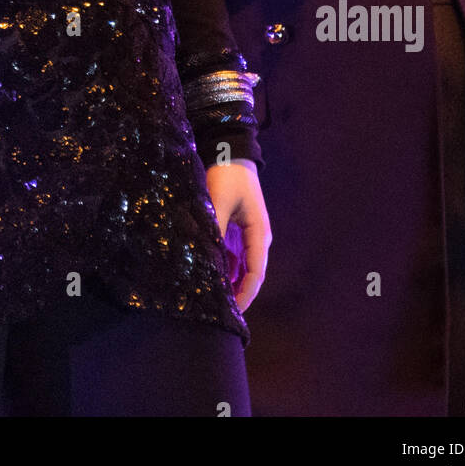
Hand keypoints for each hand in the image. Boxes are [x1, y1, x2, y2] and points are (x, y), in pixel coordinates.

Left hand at [205, 158, 270, 312]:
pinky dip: (221, 268)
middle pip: (249, 274)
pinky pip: (229, 256)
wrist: (228, 151)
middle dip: (237, 293)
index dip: (246, 294)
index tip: (234, 311)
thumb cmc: (227, 176)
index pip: (256, 273)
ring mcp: (244, 234)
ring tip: (213, 301)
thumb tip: (205, 258)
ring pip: (238, 267)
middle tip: (221, 314)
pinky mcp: (233, 229)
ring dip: (228, 282)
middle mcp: (255, 238)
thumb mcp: (218, 202)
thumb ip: (214, 230)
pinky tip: (209, 278)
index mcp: (259, 233)